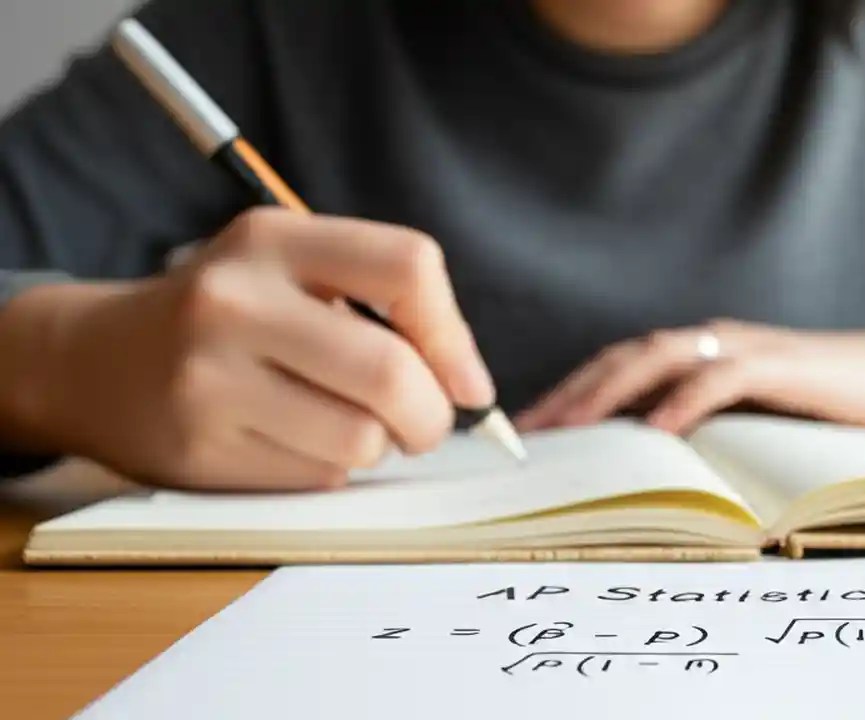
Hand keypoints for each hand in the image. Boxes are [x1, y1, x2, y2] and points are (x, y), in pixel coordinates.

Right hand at [0, 208, 490, 490]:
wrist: (93, 361)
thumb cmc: (227, 317)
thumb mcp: (290, 271)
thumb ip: (381, 305)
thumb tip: (471, 387)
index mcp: (273, 239)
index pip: (408, 265)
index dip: (455, 334)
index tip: (468, 382)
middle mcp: (234, 301)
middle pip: (391, 371)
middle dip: (432, 416)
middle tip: (424, 426)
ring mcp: (208, 379)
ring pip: (360, 440)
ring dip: (377, 447)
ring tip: (344, 425)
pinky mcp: (197, 450)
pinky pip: (316, 479)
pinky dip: (327, 471)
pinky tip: (288, 442)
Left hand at [516, 320, 864, 434]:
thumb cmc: (831, 410)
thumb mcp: (754, 424)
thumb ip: (706, 432)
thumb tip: (648, 467)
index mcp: (701, 354)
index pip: (620, 367)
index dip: (573, 394)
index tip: (530, 432)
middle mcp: (714, 342)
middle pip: (624, 357)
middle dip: (573, 394)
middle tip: (529, 434)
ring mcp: (746, 348)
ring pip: (660, 358)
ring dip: (610, 393)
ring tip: (573, 429)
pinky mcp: (783, 365)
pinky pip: (722, 378)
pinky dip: (685, 402)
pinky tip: (656, 430)